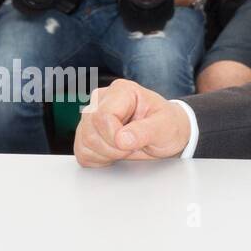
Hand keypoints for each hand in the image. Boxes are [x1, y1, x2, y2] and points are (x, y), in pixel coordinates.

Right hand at [75, 79, 190, 166]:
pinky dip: (100, 159)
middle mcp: (101, 100)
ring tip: (127, 147)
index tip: (132, 143)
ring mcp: (90, 117)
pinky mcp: (85, 134)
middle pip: (90, 131)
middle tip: (134, 145)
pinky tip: (116, 152)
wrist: (166, 135)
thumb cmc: (168, 125)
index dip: (114, 135)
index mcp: (121, 91)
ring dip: (107, 154)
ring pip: (84, 143)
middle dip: (113, 148)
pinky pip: (82, 153)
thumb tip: (121, 139)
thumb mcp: (165, 127)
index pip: (102, 115)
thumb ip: (145, 131)